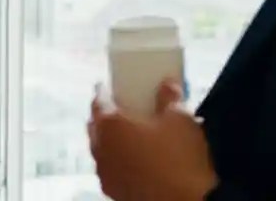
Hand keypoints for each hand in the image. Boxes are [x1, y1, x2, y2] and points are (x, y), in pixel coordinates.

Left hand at [87, 79, 217, 200]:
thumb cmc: (180, 159)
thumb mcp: (180, 119)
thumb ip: (170, 98)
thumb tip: (168, 84)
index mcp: (110, 124)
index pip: (99, 99)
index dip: (104, 90)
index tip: (108, 85)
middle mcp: (100, 148)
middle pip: (95, 125)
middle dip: (104, 115)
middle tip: (119, 109)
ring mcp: (104, 173)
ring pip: (101, 149)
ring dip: (110, 140)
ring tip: (128, 136)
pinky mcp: (113, 192)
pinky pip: (110, 169)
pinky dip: (117, 161)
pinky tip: (134, 161)